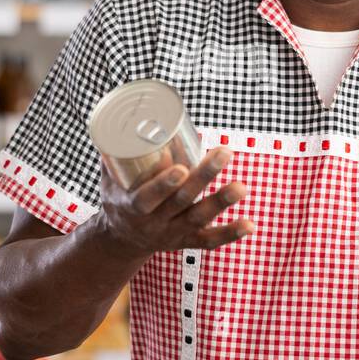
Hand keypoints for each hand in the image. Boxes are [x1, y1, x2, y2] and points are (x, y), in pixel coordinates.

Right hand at [95, 147, 253, 260]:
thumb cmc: (118, 200)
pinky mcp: (186, 242)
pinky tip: (250, 224)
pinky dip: (231, 233)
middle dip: (204, 177)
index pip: (147, 199)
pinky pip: (209, 241)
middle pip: (181, 202)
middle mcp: (153, 224)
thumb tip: (118, 117)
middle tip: (223, 153)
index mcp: (132, 208)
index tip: (181, 168)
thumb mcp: (108, 181)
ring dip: (221, 202)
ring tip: (241, 187)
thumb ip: (114, 153)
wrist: (121, 241)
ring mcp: (171, 234)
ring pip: (198, 219)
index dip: (164, 186)